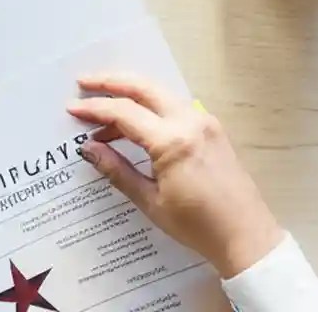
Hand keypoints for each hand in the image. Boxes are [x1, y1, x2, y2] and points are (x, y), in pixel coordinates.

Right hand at [67, 76, 283, 278]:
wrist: (245, 235)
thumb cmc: (197, 226)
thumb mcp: (150, 201)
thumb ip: (117, 170)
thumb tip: (88, 149)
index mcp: (172, 141)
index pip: (124, 112)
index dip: (94, 109)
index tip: (72, 109)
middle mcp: (189, 121)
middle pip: (143, 87)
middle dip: (110, 81)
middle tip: (83, 82)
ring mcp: (204, 121)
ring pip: (159, 93)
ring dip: (130, 95)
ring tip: (102, 113)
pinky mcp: (211, 127)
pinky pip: (174, 106)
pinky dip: (150, 108)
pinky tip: (133, 125)